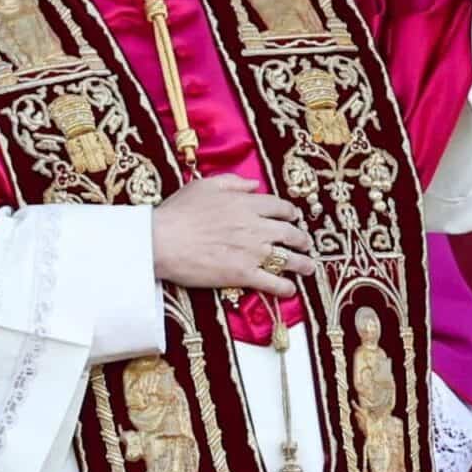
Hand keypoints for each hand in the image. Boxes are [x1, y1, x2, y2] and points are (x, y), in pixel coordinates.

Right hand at [151, 174, 314, 296]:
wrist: (162, 240)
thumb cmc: (179, 212)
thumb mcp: (205, 185)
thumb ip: (233, 182)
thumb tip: (254, 185)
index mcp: (246, 204)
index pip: (279, 207)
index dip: (290, 213)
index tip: (293, 217)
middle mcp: (255, 227)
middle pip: (289, 232)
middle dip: (301, 238)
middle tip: (305, 243)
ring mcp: (252, 252)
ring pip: (287, 258)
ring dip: (302, 263)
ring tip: (309, 267)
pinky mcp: (243, 274)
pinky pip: (272, 282)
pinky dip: (284, 287)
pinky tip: (291, 290)